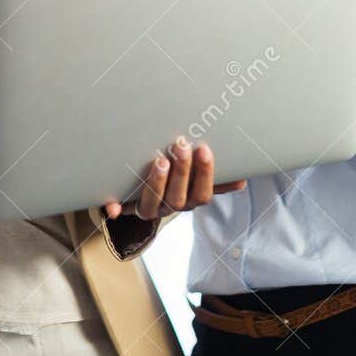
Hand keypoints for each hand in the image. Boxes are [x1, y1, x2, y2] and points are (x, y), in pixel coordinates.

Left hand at [102, 136, 245, 220]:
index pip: (202, 194)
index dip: (204, 174)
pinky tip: (112, 207)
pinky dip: (115, 209)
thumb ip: (215, 180)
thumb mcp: (195, 181)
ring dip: (157, 183)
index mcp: (189, 200)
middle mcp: (169, 207)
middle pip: (178, 197)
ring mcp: (147, 208)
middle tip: (181, 144)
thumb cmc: (175, 182)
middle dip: (181, 171)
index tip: (204, 149)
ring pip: (152, 203)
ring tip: (160, 160)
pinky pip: (120, 211)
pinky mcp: (125, 207)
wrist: (141, 197)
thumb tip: (242, 182)